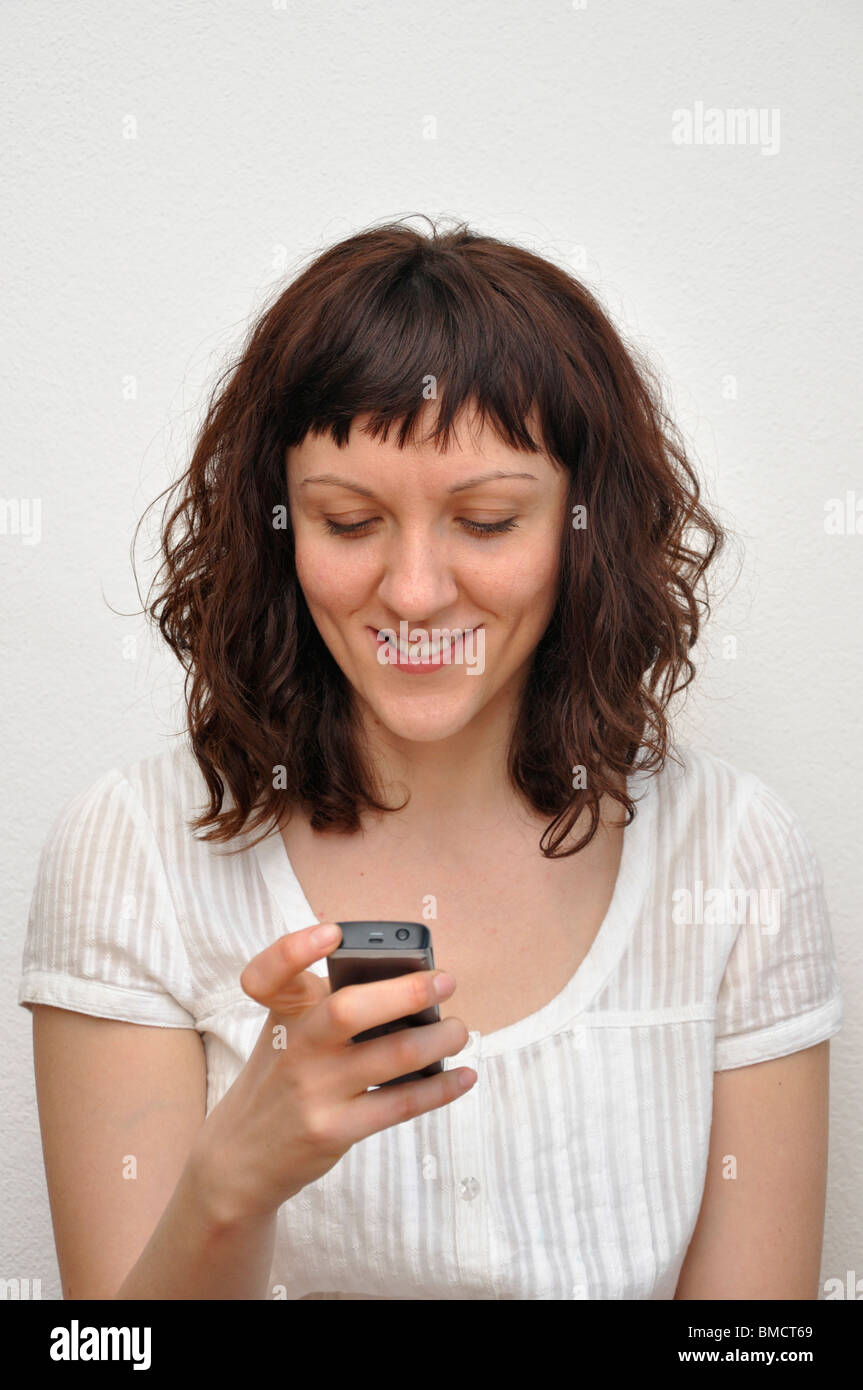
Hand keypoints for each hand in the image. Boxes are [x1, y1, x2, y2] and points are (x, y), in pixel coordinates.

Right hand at [191, 922, 474, 1223]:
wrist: (241, 1155)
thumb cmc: (282, 1078)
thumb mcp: (288, 1032)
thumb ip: (329, 1004)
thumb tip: (411, 991)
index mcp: (283, 1013)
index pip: (268, 975)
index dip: (295, 949)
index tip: (333, 932)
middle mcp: (295, 1048)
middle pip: (347, 1010)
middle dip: (407, 991)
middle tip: (445, 979)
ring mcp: (314, 1090)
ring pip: (391, 1055)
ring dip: (439, 1039)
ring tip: (459, 1029)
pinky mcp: (334, 1130)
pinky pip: (400, 1104)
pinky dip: (440, 1087)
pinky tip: (462, 1075)